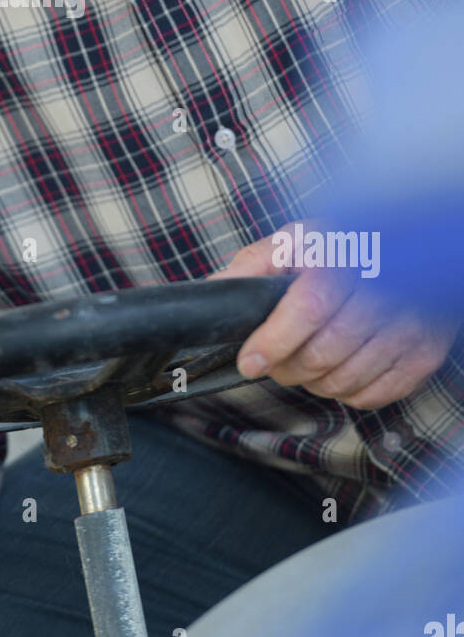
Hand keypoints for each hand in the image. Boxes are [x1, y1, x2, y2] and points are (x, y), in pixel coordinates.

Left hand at [215, 222, 461, 408]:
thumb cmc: (341, 246)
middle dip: (286, 366)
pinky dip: (345, 392)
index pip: (309, 308)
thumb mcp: (293, 241)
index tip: (250, 362)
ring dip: (312, 381)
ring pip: (345, 379)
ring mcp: (409, 326)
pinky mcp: (424, 353)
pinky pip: (374, 395)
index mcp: (345, 257)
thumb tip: (211, 292)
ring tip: (303, 360)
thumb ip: (251, 266)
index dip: (275, 341)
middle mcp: (384, 292)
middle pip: (324, 353)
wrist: (403, 250)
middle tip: (270, 359)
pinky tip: (337, 369)